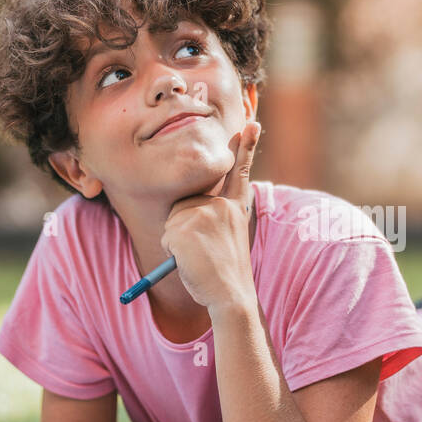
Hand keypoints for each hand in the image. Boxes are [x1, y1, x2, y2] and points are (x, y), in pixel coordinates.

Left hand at [159, 120, 260, 314]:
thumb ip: (213, 220)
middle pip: (187, 204)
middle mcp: (222, 206)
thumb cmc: (227, 276)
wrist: (232, 296)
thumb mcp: (227, 239)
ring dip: (179, 242)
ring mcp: (204, 213)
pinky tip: (192, 261)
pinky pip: (168, 235)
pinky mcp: (186, 226)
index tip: (253, 125)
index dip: (246, 147)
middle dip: (185, 228)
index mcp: (236, 208)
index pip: (240, 172)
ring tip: (201, 258)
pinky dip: (173, 252)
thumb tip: (185, 221)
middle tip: (206, 253)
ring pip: (175, 220)